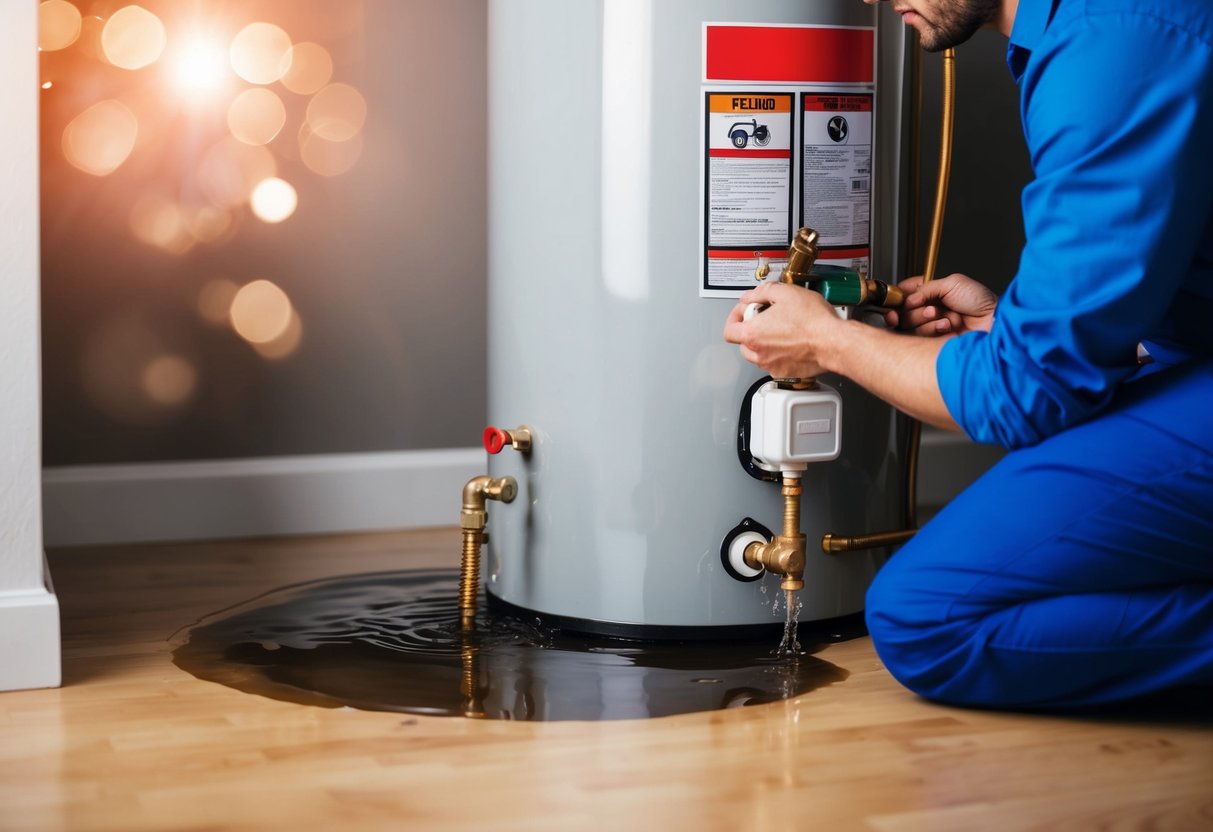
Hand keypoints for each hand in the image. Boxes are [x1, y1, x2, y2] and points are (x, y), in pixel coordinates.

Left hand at [723, 282, 841, 377]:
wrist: (833, 342)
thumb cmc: (813, 321)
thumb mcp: (785, 293)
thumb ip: (761, 292)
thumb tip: (750, 296)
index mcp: (753, 334)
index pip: (729, 330)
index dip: (735, 318)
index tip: (745, 311)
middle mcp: (759, 353)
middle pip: (742, 343)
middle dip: (751, 330)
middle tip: (766, 319)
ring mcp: (771, 366)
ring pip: (757, 355)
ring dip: (763, 343)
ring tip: (780, 330)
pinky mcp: (785, 373)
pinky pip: (774, 364)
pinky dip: (778, 355)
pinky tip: (791, 343)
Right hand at [884, 273, 996, 335]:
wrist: (993, 322)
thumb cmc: (980, 301)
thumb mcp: (953, 283)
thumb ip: (926, 288)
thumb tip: (907, 298)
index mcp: (932, 292)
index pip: (906, 293)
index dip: (899, 296)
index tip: (897, 299)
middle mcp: (929, 308)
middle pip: (903, 311)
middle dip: (911, 309)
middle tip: (924, 308)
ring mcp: (931, 325)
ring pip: (910, 324)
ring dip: (925, 319)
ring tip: (943, 316)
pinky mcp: (933, 340)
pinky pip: (920, 337)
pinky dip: (933, 329)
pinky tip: (948, 326)